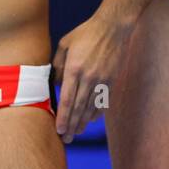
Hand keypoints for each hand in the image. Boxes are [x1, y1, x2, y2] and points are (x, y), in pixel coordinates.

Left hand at [53, 11, 132, 143]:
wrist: (112, 28)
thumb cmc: (85, 34)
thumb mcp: (65, 45)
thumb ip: (58, 66)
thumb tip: (55, 84)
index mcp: (75, 69)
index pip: (68, 100)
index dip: (63, 117)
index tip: (59, 129)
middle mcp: (89, 78)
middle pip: (79, 109)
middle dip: (72, 126)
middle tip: (66, 139)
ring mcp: (102, 81)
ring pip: (91, 109)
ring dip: (83, 123)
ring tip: (76, 133)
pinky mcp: (111, 81)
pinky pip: (102, 102)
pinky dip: (95, 114)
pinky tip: (89, 121)